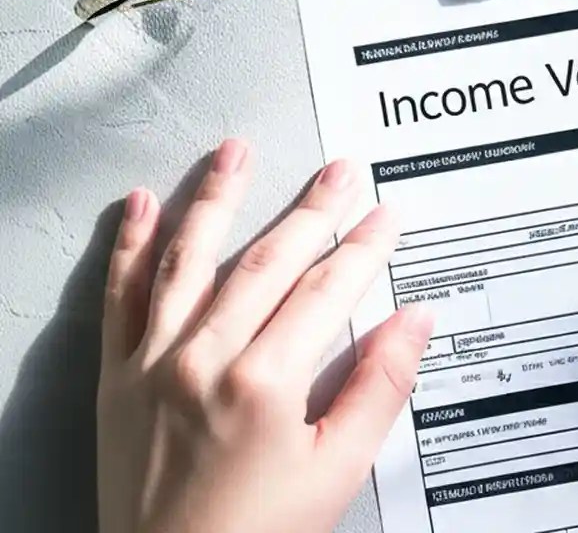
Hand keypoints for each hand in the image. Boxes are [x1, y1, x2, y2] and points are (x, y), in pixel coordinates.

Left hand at [97, 139, 432, 532]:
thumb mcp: (337, 471)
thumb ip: (377, 388)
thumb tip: (412, 323)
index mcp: (264, 383)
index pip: (327, 290)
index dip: (363, 248)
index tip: (384, 218)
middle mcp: (203, 360)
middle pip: (266, 262)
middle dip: (310, 210)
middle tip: (338, 172)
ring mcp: (153, 363)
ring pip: (187, 259)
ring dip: (216, 199)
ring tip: (235, 154)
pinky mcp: (117, 378)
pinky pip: (120, 296)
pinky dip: (129, 246)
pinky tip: (140, 205)